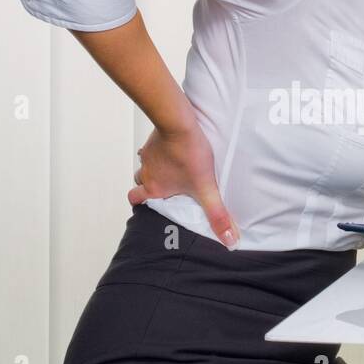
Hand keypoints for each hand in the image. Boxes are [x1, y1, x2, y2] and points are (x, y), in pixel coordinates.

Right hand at [128, 123, 239, 247]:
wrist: (179, 123)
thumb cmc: (189, 154)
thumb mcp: (206, 189)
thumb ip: (217, 214)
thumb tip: (228, 239)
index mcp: (154, 187)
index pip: (136, 199)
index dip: (141, 202)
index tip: (151, 203)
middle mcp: (147, 172)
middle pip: (139, 182)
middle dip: (148, 184)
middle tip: (164, 185)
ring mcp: (148, 154)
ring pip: (146, 164)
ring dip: (155, 167)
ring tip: (172, 167)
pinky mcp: (154, 139)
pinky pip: (153, 147)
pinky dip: (161, 149)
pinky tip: (174, 148)